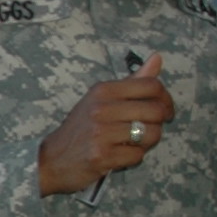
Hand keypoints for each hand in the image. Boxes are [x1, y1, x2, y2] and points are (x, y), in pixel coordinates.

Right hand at [38, 54, 173, 195]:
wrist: (51, 159)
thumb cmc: (81, 128)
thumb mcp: (101, 99)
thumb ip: (132, 81)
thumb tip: (157, 58)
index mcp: (103, 90)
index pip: (151, 86)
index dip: (165, 98)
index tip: (163, 109)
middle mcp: (101, 109)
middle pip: (155, 110)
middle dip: (159, 122)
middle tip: (151, 128)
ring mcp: (101, 133)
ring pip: (151, 134)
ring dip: (148, 141)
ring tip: (134, 142)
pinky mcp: (102, 156)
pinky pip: (138, 155)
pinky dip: (134, 157)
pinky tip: (121, 154)